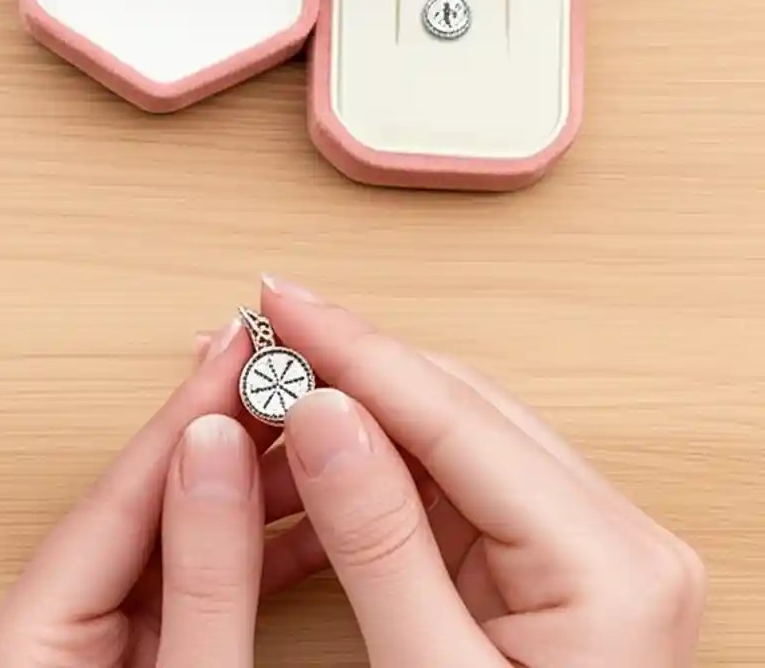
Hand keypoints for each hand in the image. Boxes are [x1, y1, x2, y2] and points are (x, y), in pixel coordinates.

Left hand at [0, 315, 281, 666]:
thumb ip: (204, 578)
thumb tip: (216, 452)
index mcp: (21, 636)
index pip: (114, 496)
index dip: (189, 414)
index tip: (242, 347)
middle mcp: (38, 629)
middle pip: (140, 506)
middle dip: (221, 436)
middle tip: (285, 368)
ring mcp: (81, 643)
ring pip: (170, 538)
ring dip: (242, 489)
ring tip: (311, 429)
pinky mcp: (124, 660)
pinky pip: (186, 584)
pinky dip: (244, 553)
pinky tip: (303, 518)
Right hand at [251, 276, 705, 666]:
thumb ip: (379, 542)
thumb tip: (324, 415)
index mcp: (608, 563)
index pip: (455, 417)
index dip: (352, 350)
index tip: (278, 303)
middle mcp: (612, 537)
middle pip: (458, 409)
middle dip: (348, 366)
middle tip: (256, 341)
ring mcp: (582, 549)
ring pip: (452, 438)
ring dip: (356, 409)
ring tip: (269, 390)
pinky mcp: (545, 567)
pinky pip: (452, 488)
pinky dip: (376, 466)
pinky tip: (315, 458)